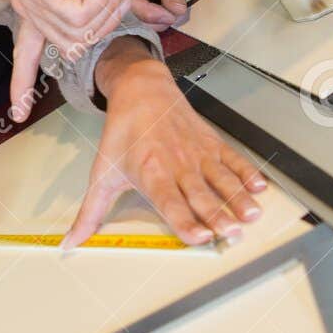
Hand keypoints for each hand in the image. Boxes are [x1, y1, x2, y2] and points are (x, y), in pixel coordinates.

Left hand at [9, 0, 134, 121]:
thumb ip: (91, 15)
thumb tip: (87, 40)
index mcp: (35, 9)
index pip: (26, 54)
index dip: (24, 83)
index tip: (18, 112)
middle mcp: (27, 7)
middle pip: (74, 46)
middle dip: (108, 21)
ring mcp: (31, 1)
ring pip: (80, 33)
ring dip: (108, 6)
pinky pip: (80, 16)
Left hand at [62, 39, 266, 246]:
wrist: (141, 90)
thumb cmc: (123, 134)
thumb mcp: (102, 172)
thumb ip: (90, 212)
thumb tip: (71, 242)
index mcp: (151, 174)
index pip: (170, 203)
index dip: (185, 221)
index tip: (199, 237)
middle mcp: (177, 166)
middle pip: (201, 196)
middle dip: (218, 215)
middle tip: (232, 233)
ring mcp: (197, 154)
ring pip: (222, 179)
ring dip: (238, 198)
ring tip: (252, 215)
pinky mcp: (212, 144)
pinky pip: (233, 160)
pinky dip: (248, 173)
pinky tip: (261, 187)